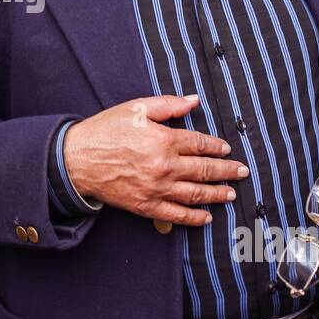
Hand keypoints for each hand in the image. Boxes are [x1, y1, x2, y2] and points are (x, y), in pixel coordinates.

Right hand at [63, 94, 247, 225]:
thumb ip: (168, 105)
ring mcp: (156, 189)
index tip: (226, 149)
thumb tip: (194, 101)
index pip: (200, 144)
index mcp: (164, 139)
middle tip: (241, 172)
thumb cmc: (104, 131)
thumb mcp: (136, 108)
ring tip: (230, 194)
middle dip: (227, 171)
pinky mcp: (146, 206)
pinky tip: (206, 217)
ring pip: (196, 194)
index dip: (216, 147)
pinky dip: (194, 217)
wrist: (76, 160)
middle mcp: (164, 166)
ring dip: (217, 194)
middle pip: (204, 170)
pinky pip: (176, 215)